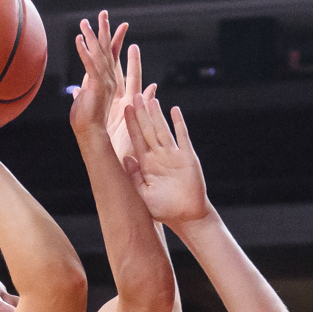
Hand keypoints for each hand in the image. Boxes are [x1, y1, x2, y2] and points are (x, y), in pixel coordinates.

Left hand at [69, 11, 129, 137]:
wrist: (91, 135)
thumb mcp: (83, 102)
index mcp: (107, 81)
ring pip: (99, 53)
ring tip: (85, 21)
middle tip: (103, 13)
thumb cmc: (87, 122)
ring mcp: (105, 81)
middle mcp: (109, 78)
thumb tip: (77, 89)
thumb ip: (83, 92)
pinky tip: (79, 39)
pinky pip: (90, 64)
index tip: (112, 25)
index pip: (110, 56)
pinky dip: (84, 51)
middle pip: (108, 49)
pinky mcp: (97, 86)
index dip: (112, 40)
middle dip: (105, 30)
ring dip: (91, 36)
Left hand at [121, 92, 212, 227]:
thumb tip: (125, 158)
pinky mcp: (187, 157)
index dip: (131, 124)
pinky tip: (174, 110)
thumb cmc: (164, 209)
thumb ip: (134, 176)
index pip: (136, 139)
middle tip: (135, 95)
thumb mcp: (143, 194)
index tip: (124, 109)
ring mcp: (173, 155)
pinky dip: (179, 123)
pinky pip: (182, 136)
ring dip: (157, 115)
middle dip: (141, 113)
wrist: (187, 216)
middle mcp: (159, 157)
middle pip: (148, 130)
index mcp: (146, 165)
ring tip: (150, 98)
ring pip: (163, 130)